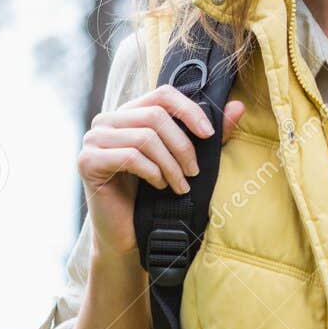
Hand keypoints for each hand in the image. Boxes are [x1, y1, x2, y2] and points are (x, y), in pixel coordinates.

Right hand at [79, 83, 245, 258]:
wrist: (127, 235)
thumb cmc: (154, 196)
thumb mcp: (184, 161)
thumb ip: (207, 134)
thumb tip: (239, 107)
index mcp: (129, 114)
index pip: (162, 94)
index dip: (189, 110)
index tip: (208, 135)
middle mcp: (107, 121)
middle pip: (155, 116)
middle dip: (182, 146)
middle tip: (194, 172)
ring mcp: (93, 139)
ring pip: (145, 137)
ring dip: (170, 165)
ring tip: (180, 185)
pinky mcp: (88, 161)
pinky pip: (130, 157)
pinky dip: (152, 172)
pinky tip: (159, 186)